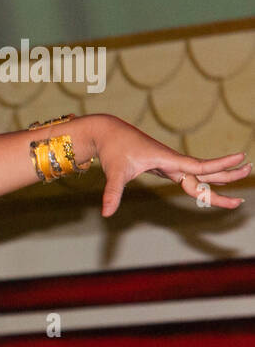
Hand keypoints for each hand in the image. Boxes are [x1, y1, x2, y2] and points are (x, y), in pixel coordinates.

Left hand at [94, 116, 249, 216]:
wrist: (108, 133)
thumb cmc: (113, 150)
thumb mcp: (114, 172)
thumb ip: (113, 193)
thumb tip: (106, 213)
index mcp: (167, 160)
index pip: (199, 165)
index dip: (220, 165)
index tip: (240, 157)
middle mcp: (173, 161)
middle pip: (205, 171)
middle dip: (228, 173)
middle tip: (250, 171)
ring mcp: (170, 164)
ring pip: (200, 172)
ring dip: (220, 175)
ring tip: (244, 172)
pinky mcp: (165, 166)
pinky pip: (190, 174)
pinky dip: (204, 179)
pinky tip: (213, 185)